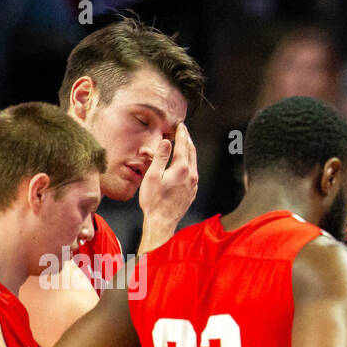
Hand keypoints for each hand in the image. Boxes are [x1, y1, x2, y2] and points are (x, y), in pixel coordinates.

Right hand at [138, 123, 197, 245]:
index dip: (182, 133)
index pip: (183, 145)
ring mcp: (193, 184)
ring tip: (184, 143)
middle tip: (183, 130)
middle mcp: (191, 176)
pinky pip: (193, 172)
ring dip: (189, 150)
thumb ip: (160, 157)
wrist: (162, 222)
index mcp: (181, 169)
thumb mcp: (152, 176)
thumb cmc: (154, 201)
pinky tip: (184, 162)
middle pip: (191, 152)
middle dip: (187, 139)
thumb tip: (166, 142)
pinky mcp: (192, 192)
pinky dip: (189, 162)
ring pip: (194, 162)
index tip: (180, 125)